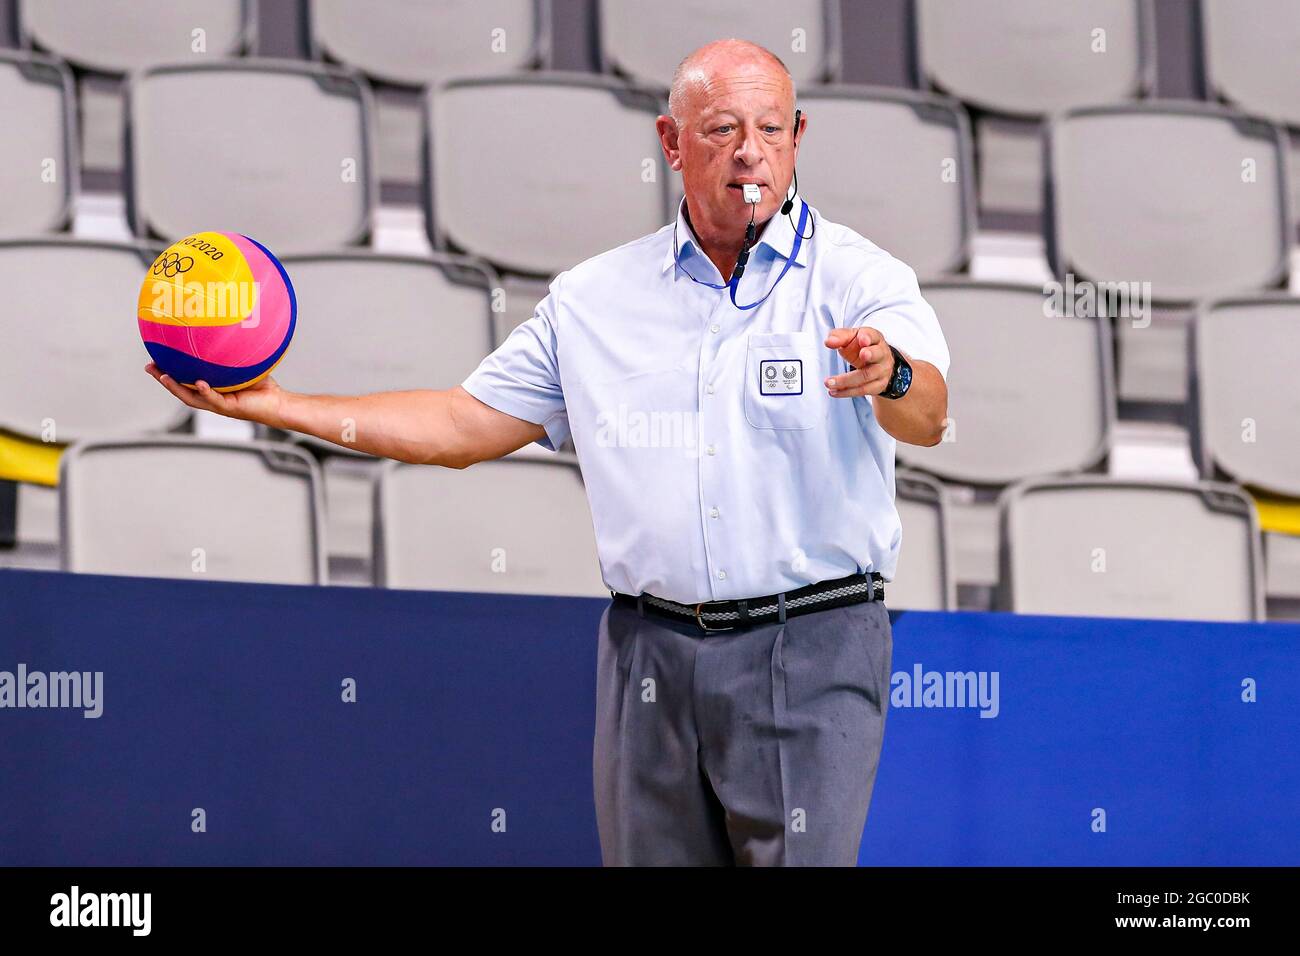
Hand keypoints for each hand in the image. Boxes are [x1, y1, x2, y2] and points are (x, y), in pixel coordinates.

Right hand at [145, 362, 284, 425]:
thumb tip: (232, 325)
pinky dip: (206, 392)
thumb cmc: (262, 385)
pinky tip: (199, 382)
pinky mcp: (230, 408)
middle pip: (180, 389)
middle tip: (149, 366)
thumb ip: (236, 350)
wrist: (278, 404)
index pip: (185, 379)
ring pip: (191, 397)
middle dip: (163, 379)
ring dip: (176, 387)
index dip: (169, 371)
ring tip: (164, 376)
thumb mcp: (246, 364)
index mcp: (211, 388)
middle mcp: (211, 398)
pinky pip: (215, 399)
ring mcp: (219, 405)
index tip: (155, 357)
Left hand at [823, 326, 894, 397]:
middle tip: (862, 354)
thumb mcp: (851, 338)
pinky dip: (846, 391)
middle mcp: (882, 354)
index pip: (873, 336)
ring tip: (829, 383)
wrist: (876, 363)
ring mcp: (881, 371)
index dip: (868, 337)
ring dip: (846, 381)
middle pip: (877, 354)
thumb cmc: (861, 347)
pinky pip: (863, 390)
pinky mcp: (878, 385)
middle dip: (870, 354)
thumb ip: (839, 337)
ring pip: (866, 376)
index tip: (862, 339)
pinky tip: (833, 391)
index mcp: (874, 339)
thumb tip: (829, 342)